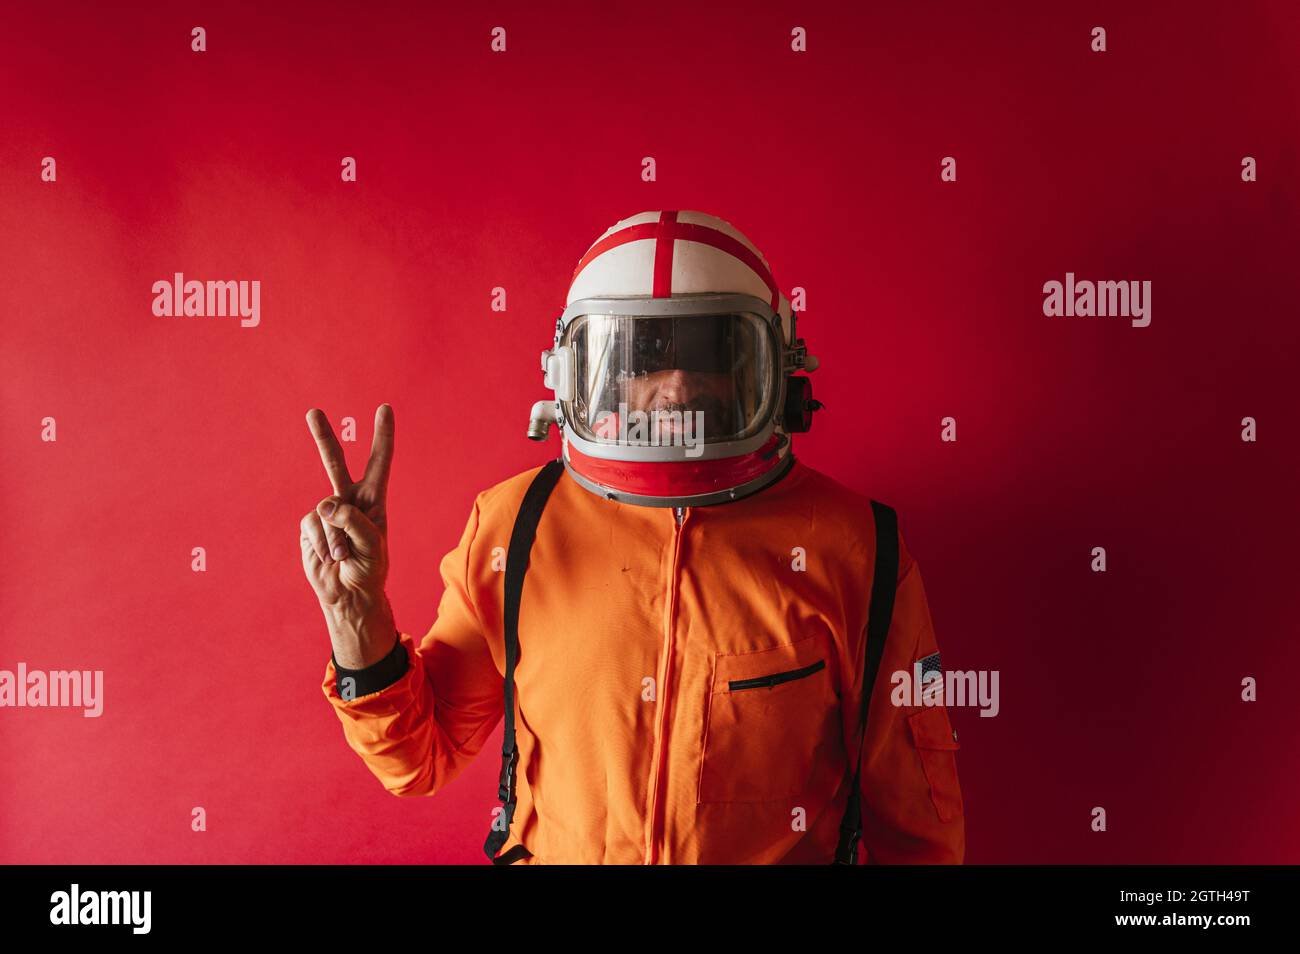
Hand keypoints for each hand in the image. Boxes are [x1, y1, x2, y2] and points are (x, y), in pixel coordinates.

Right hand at [300, 404, 396, 668]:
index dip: (382, 436)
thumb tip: (325, 506)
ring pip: (324, 511)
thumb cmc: (369, 570)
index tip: (384, 409)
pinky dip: (322, 544)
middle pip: (335, 463)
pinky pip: (312, 527)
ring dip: (335, 538)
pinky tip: (330, 557)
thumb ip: (353, 521)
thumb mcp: (371, 546)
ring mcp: (326, 514)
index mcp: (373, 500)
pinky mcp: (309, 527)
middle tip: (313, 412)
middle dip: (323, 437)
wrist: (348, 595)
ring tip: (344, 557)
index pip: (379, 463)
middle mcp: (349, 501)